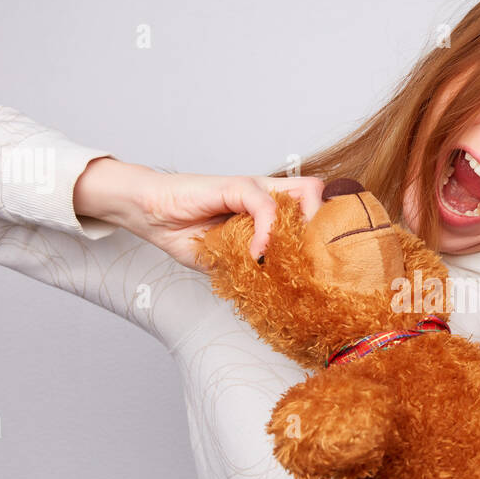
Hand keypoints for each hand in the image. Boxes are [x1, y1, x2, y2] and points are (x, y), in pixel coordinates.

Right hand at [76, 158, 325, 269]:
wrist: (151, 213)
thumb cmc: (186, 233)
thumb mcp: (228, 259)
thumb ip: (254, 268)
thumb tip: (283, 294)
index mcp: (270, 210)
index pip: (314, 211)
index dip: (326, 232)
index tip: (327, 265)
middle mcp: (269, 194)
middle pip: (321, 196)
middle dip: (328, 228)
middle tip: (319, 262)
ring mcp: (255, 186)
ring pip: (304, 193)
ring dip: (306, 227)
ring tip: (295, 258)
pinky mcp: (237, 184)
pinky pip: (265, 205)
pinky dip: (268, 232)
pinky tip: (258, 254)